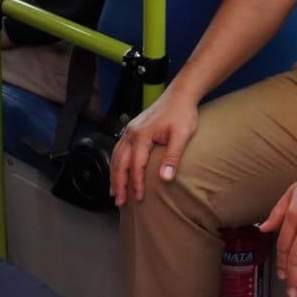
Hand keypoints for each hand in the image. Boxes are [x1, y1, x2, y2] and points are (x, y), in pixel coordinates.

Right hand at [109, 89, 199, 205]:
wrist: (180, 95)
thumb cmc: (182, 113)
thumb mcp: (182, 135)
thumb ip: (172, 156)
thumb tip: (165, 178)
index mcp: (142, 135)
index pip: (136, 166)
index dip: (137, 183)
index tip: (139, 198)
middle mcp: (131, 133)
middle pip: (120, 163)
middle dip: (118, 183)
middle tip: (119, 202)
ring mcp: (130, 131)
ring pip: (116, 156)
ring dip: (114, 175)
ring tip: (114, 192)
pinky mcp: (132, 130)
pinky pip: (119, 149)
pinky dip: (116, 163)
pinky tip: (117, 171)